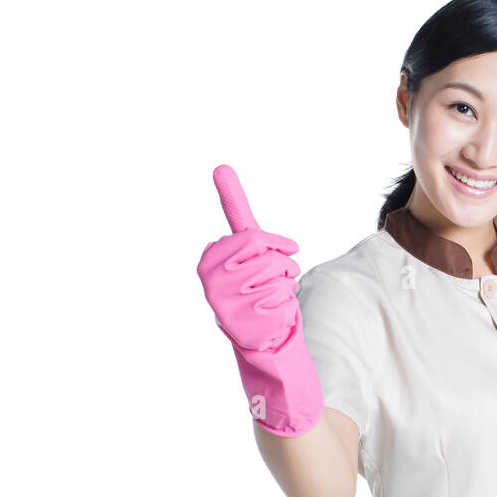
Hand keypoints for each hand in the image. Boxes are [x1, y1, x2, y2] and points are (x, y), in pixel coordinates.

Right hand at [197, 166, 302, 351]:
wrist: (257, 331)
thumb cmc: (253, 281)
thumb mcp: (245, 246)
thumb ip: (235, 207)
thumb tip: (221, 165)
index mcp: (208, 260)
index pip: (254, 238)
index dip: (277, 245)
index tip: (286, 250)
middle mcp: (212, 282)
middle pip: (271, 259)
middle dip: (285, 267)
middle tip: (277, 279)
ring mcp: (228, 306)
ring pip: (280, 280)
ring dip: (287, 287)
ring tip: (271, 298)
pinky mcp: (247, 325)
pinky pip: (286, 302)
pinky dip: (288, 307)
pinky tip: (272, 315)